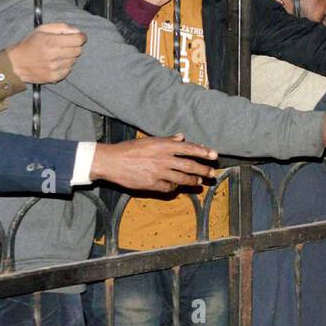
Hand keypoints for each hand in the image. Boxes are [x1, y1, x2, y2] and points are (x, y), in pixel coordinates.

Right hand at [7, 22, 85, 84]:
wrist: (15, 64)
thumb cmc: (29, 44)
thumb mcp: (42, 29)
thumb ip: (61, 27)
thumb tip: (77, 31)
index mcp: (51, 41)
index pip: (78, 39)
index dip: (81, 37)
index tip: (79, 37)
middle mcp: (54, 55)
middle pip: (78, 50)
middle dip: (74, 46)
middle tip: (65, 46)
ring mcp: (54, 67)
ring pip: (74, 60)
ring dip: (69, 57)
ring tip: (57, 55)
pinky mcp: (54, 77)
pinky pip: (68, 70)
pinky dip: (64, 66)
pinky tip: (55, 63)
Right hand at [89, 134, 218, 192]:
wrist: (111, 162)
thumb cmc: (130, 149)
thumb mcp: (149, 140)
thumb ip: (167, 140)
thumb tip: (182, 137)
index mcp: (163, 146)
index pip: (189, 148)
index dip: (203, 152)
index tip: (214, 155)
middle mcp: (163, 159)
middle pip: (189, 166)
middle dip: (203, 170)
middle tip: (212, 174)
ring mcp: (158, 173)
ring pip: (182, 179)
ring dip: (193, 181)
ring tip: (199, 182)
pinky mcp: (152, 184)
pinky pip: (169, 188)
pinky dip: (175, 188)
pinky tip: (177, 187)